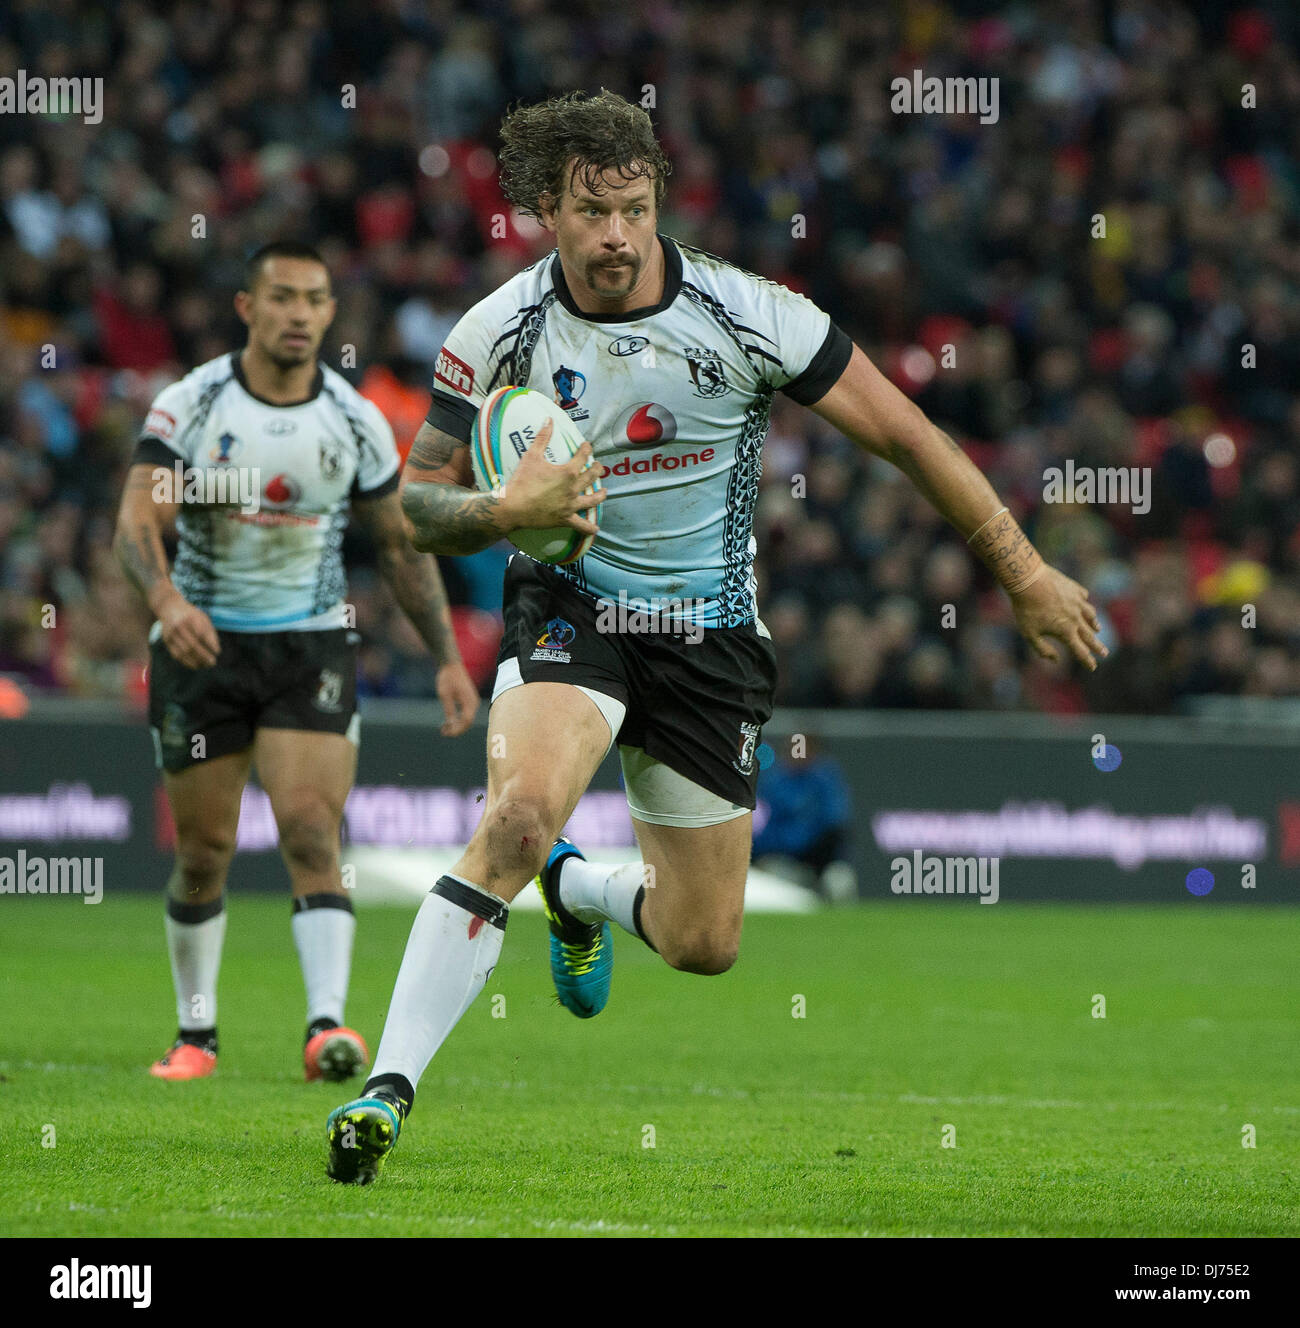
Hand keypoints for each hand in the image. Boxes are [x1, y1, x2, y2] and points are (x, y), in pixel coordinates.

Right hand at [154, 587, 219, 669]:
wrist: (169, 608)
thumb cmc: (191, 615)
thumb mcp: (202, 618)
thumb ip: (210, 632)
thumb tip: (216, 650)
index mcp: (190, 618)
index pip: (202, 634)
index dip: (210, 644)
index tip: (218, 652)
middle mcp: (179, 626)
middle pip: (192, 644)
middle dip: (204, 655)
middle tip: (213, 662)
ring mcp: (171, 634)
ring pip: (184, 651)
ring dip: (196, 661)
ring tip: (205, 665)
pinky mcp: (166, 641)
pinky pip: (177, 655)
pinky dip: (187, 662)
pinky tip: (196, 665)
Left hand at [435, 659, 479, 735]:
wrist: (451, 664)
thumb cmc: (447, 678)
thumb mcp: (445, 695)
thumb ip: (449, 710)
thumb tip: (451, 725)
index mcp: (470, 701)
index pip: (467, 722)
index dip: (457, 730)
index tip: (446, 733)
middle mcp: (474, 703)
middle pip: (468, 722)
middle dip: (456, 729)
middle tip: (443, 732)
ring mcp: (472, 702)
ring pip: (467, 719)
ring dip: (456, 725)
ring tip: (443, 728)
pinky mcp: (468, 700)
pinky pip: (465, 714)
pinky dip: (457, 719)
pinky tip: (447, 721)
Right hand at [499, 418, 604, 534]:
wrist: (514, 507)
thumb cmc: (522, 481)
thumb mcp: (531, 456)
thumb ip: (542, 437)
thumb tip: (549, 420)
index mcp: (568, 472)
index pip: (582, 456)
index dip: (586, 449)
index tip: (587, 446)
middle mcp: (573, 488)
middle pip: (592, 476)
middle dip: (597, 469)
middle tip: (598, 466)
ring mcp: (571, 505)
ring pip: (592, 500)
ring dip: (600, 495)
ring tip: (604, 492)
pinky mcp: (565, 519)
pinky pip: (581, 525)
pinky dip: (589, 528)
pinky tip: (595, 529)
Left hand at [1009, 565, 1107, 671]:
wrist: (1029, 580)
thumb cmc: (1027, 609)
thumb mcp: (1030, 634)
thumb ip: (1043, 649)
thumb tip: (1056, 660)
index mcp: (1066, 632)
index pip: (1080, 651)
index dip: (1087, 661)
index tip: (1093, 667)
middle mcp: (1076, 619)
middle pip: (1090, 636)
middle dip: (1097, 646)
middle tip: (1105, 653)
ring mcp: (1077, 603)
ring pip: (1091, 616)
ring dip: (1094, 624)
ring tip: (1097, 629)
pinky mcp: (1075, 589)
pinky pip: (1084, 598)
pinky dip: (1085, 604)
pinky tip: (1085, 604)